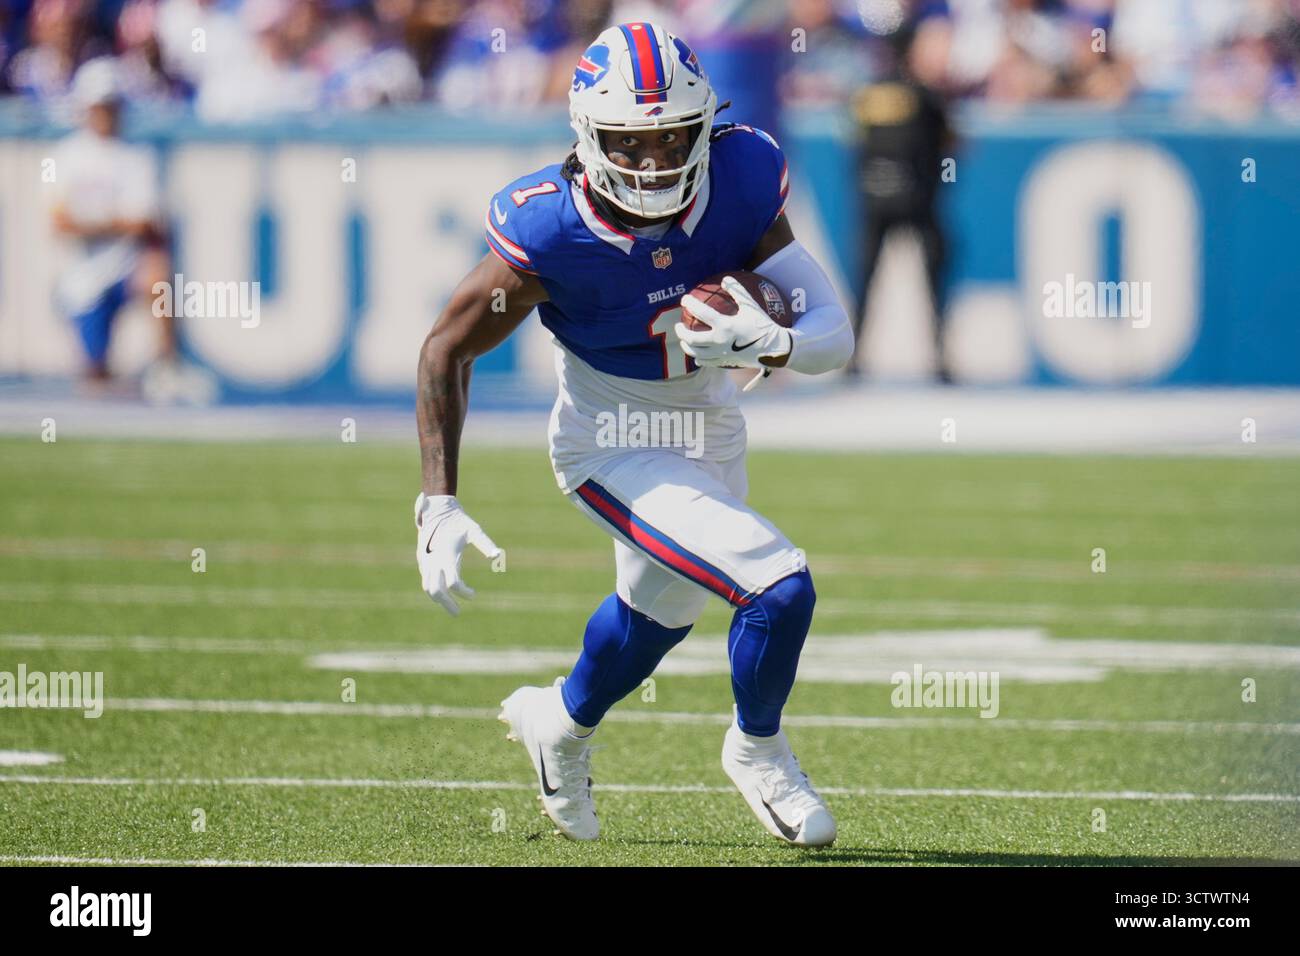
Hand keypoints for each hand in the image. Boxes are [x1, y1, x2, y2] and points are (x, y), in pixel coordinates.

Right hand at [414, 492, 501, 615]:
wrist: (437, 509)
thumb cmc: (459, 521)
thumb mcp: (474, 530)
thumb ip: (485, 543)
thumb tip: (498, 556)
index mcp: (446, 555)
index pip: (453, 583)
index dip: (464, 592)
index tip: (474, 594)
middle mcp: (433, 560)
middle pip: (435, 591)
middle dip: (446, 604)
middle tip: (457, 613)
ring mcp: (425, 560)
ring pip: (427, 587)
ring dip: (438, 599)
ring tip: (451, 607)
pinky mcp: (421, 559)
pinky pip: (425, 579)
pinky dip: (433, 589)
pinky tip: (444, 594)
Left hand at [675, 275, 791, 370]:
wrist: (774, 349)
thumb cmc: (762, 325)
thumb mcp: (751, 306)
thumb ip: (737, 292)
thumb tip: (726, 278)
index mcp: (725, 325)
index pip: (702, 313)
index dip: (690, 304)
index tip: (684, 300)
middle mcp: (720, 341)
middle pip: (692, 338)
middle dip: (681, 331)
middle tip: (678, 325)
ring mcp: (721, 354)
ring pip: (695, 352)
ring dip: (686, 345)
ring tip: (684, 340)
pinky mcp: (724, 362)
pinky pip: (705, 362)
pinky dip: (698, 357)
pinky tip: (697, 353)